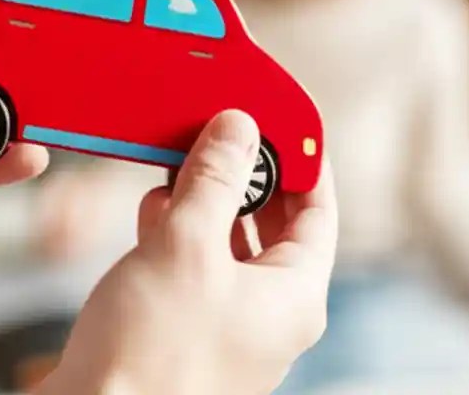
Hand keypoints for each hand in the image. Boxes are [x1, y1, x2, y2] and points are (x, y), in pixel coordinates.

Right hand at [38, 111, 337, 394]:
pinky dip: (177, 233)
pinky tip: (152, 206)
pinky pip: (193, 269)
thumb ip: (216, 180)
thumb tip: (240, 128)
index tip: (282, 117)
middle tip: (221, 126)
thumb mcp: (186, 244)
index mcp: (294, 297)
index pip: (318, 210)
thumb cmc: (151, 350)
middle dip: (243, 173)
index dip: (302, 159)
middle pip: (271, 225)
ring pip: (227, 245)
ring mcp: (227, 327)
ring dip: (204, 199)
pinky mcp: (185, 333)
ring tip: (181, 157)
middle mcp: (269, 315)